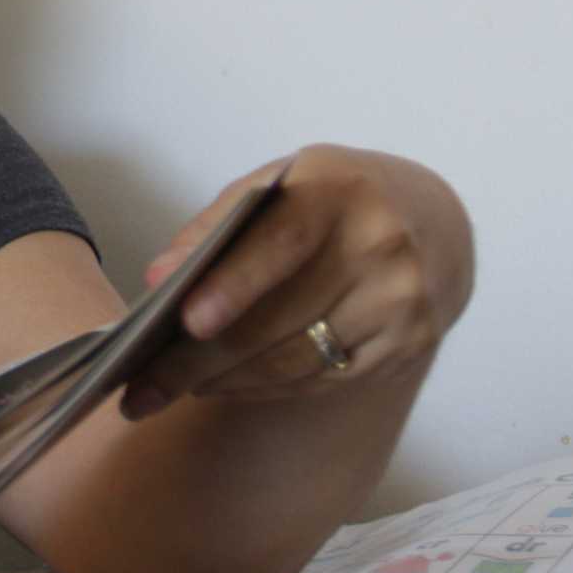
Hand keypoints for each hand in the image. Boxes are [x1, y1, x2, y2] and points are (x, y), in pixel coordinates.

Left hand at [121, 145, 473, 418]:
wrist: (432, 221)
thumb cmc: (331, 200)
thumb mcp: (281, 184)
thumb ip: (220, 223)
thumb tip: (162, 277)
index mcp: (338, 191)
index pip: (281, 243)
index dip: (233, 284)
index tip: (185, 320)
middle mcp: (380, 246)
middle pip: (278, 318)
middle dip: (199, 359)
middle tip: (141, 388)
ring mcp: (401, 301)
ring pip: (297, 360)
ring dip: (225, 381)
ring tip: (171, 389)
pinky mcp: (410, 346)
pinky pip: (323, 380)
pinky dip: (266, 387)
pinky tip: (226, 385)